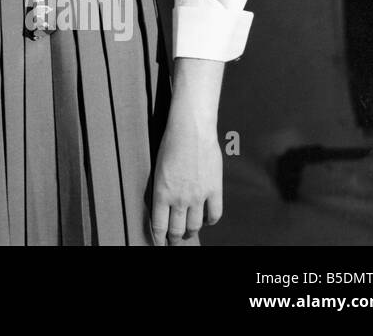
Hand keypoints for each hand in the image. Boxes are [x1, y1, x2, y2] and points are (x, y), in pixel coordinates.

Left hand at [149, 109, 221, 245]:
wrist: (191, 130)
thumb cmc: (170, 144)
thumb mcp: (157, 169)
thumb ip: (161, 189)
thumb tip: (164, 205)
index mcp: (161, 193)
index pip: (159, 225)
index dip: (159, 238)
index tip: (159, 242)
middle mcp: (179, 199)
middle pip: (177, 230)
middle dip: (174, 239)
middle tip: (174, 241)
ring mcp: (198, 196)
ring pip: (195, 226)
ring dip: (190, 232)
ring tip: (188, 233)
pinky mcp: (214, 190)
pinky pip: (214, 214)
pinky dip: (210, 221)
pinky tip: (206, 220)